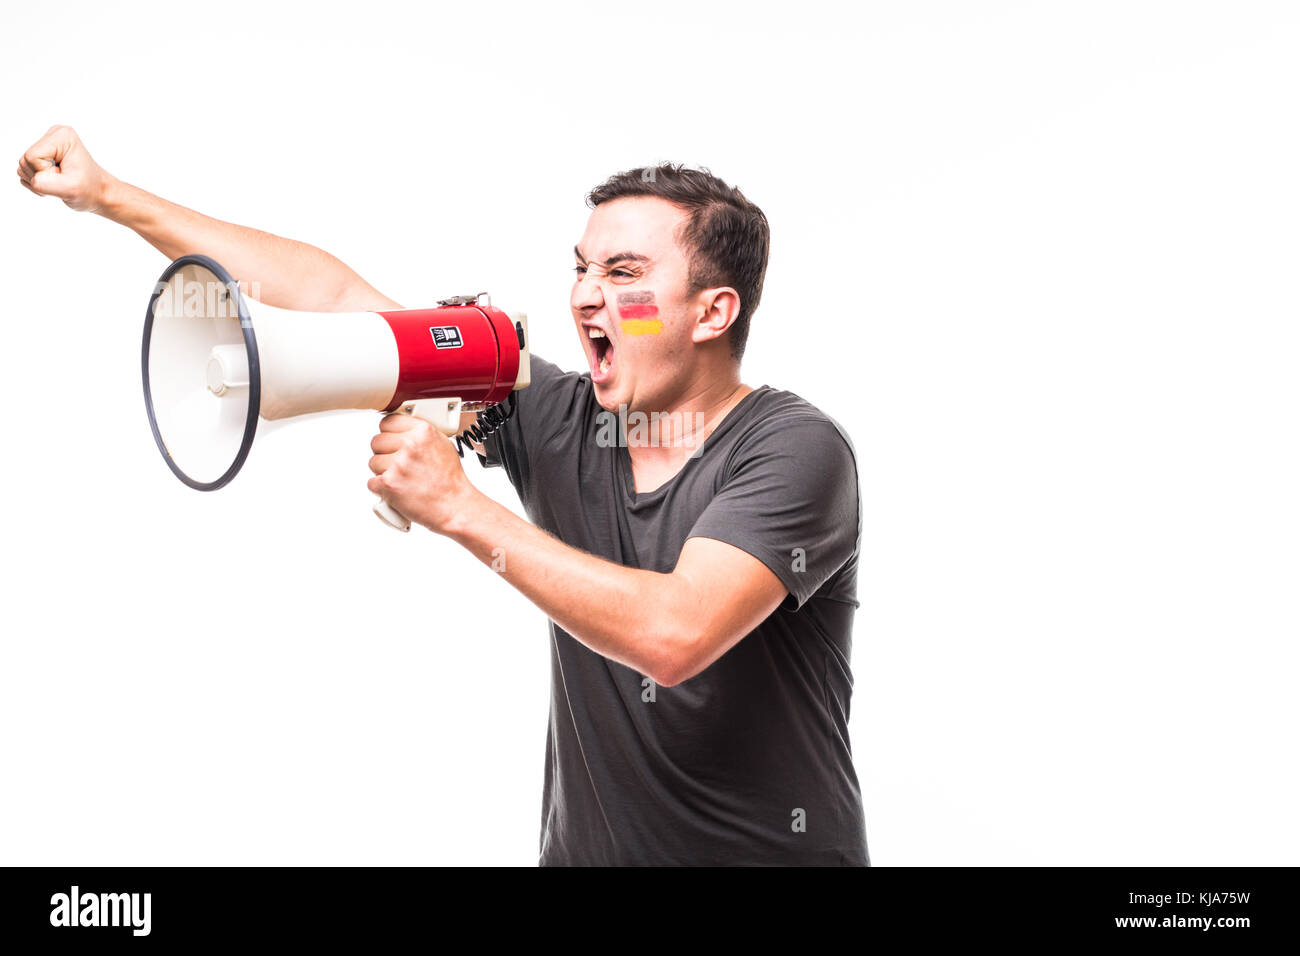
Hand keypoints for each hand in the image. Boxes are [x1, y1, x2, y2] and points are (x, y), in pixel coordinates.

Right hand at [16, 125, 114, 213]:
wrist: (98, 194)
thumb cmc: (90, 190)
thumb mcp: (70, 189)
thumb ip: (47, 183)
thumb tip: (32, 180)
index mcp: (62, 136)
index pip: (32, 157)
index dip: (44, 172)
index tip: (65, 175)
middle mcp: (54, 135)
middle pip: (25, 160)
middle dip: (41, 177)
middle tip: (64, 180)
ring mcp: (47, 144)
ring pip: (23, 167)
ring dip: (39, 181)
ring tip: (60, 181)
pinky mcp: (42, 154)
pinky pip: (25, 171)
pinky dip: (37, 182)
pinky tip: (55, 182)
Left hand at [367, 412, 476, 532]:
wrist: (454, 506)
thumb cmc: (450, 481)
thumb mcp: (443, 446)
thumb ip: (421, 435)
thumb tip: (404, 431)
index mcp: (423, 431)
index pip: (388, 421)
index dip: (389, 434)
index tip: (392, 441)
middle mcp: (410, 445)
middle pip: (377, 441)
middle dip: (385, 453)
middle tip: (398, 465)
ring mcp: (398, 464)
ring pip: (373, 462)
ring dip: (383, 472)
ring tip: (402, 479)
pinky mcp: (388, 483)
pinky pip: (372, 482)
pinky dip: (381, 489)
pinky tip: (397, 490)